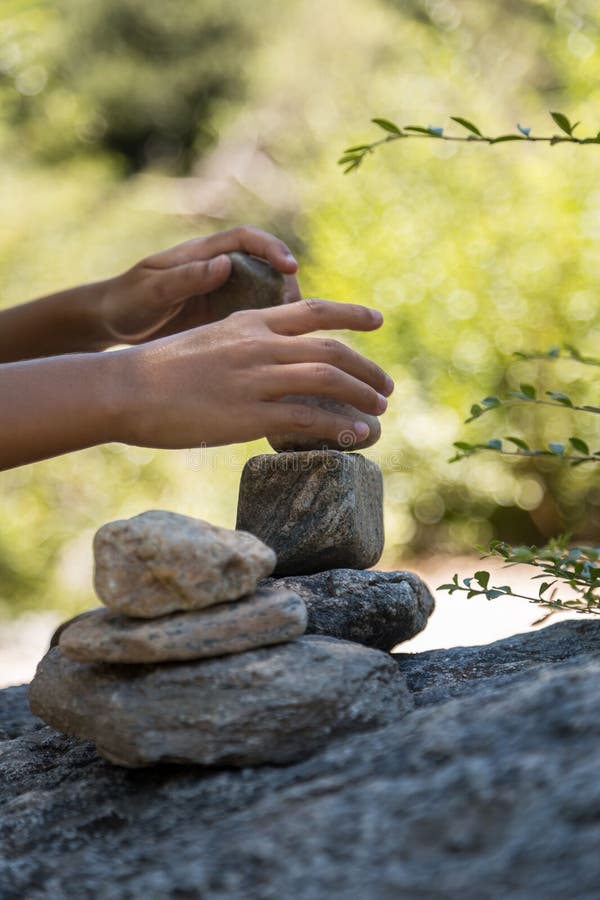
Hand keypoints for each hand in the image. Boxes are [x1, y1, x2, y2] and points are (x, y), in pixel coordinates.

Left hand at [98, 226, 300, 343]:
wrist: (112, 325)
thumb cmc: (126, 302)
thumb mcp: (151, 291)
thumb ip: (186, 278)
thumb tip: (224, 264)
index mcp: (201, 254)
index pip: (246, 240)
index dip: (272, 249)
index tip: (291, 268)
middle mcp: (217, 270)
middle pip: (265, 267)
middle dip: (286, 284)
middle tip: (298, 310)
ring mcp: (222, 295)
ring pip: (264, 295)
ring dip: (282, 310)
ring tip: (294, 334)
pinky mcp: (222, 319)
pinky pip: (254, 320)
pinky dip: (269, 330)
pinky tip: (278, 350)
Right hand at [110, 298, 392, 448]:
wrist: (125, 387)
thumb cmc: (159, 369)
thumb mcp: (207, 339)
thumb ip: (242, 345)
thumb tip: (267, 362)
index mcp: (248, 322)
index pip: (313, 310)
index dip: (351, 314)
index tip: (377, 320)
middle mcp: (258, 345)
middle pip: (330, 348)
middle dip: (366, 367)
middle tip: (386, 386)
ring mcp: (255, 378)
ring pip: (327, 379)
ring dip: (362, 395)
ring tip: (380, 410)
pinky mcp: (248, 414)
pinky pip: (308, 417)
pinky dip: (339, 425)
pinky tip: (358, 434)